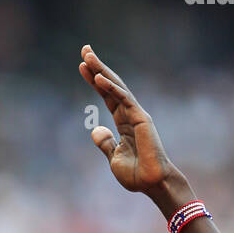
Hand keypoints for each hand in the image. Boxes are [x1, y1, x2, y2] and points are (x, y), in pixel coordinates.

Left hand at [79, 46, 178, 196]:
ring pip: (116, 87)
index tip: (82, 67)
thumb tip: (95, 130)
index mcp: (123, 122)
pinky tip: (98, 78)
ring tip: (87, 56)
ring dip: (101, 71)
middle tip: (85, 49)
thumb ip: (105, 143)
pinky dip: (110, 88)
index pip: (107, 96)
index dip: (94, 81)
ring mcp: (136, 114)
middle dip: (98, 67)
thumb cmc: (136, 174)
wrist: (151, 183)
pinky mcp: (140, 118)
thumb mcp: (113, 157)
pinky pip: (123, 99)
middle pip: (111, 85)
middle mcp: (130, 114)